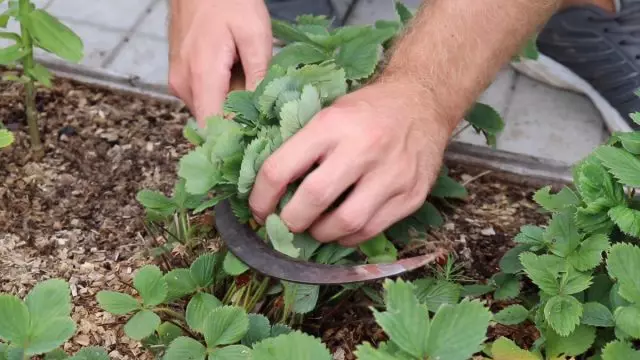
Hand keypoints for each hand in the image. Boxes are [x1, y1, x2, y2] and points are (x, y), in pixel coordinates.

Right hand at [168, 0, 272, 125]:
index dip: (236, 138)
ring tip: (249, 81)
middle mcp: (183, 85)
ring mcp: (178, 81)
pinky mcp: (180, 76)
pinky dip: (221, 92)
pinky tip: (235, 74)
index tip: (258, 137)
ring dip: (231, 103)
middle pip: (213, 121)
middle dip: (239, 118)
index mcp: (202, 77)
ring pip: (209, 109)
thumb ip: (258, 76)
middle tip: (264, 104)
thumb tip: (262, 112)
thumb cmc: (229, 1)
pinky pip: (203, 96)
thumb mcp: (255, 35)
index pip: (212, 128)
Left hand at [248, 81, 454, 245]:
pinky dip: (348, 237)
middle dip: (290, 221)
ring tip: (314, 227)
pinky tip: (341, 228)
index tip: (259, 209)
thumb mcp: (330, 112)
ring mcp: (392, 175)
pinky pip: (371, 230)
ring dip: (320, 234)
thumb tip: (267, 187)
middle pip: (313, 200)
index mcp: (332, 124)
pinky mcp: (411, 195)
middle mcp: (363, 149)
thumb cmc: (368, 110)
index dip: (261, 197)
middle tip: (286, 223)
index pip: (280, 168)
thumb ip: (302, 146)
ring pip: (344, 223)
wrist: (424, 102)